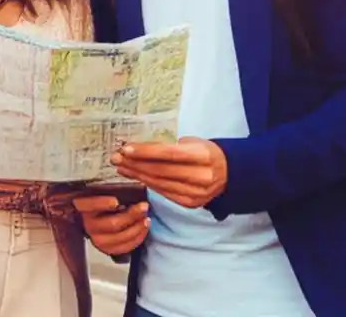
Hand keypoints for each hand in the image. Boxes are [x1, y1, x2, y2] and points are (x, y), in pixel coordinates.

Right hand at [73, 195, 150, 255]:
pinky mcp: (107, 249)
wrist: (99, 220)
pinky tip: (144, 228)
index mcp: (84, 207)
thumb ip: (111, 191)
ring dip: (138, 227)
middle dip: (132, 215)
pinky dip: (138, 237)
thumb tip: (128, 188)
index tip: (116, 201)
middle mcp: (89, 225)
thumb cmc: (104, 203)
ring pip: (121, 236)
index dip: (101, 203)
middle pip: (112, 223)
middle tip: (144, 206)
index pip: (89, 204)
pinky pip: (126, 247)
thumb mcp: (103, 193)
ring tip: (146, 218)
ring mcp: (97, 239)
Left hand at [112, 137, 227, 208]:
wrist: (229, 173)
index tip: (125, 149)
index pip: (169, 154)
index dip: (146, 152)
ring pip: (160, 183)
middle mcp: (202, 176)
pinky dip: (148, 184)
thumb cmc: (205, 153)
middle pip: (161, 170)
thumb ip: (169, 146)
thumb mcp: (192, 143)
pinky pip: (164, 193)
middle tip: (116, 158)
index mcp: (203, 156)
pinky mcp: (192, 203)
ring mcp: (197, 193)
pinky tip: (136, 177)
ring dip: (137, 175)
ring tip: (121, 167)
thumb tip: (138, 148)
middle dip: (135, 164)